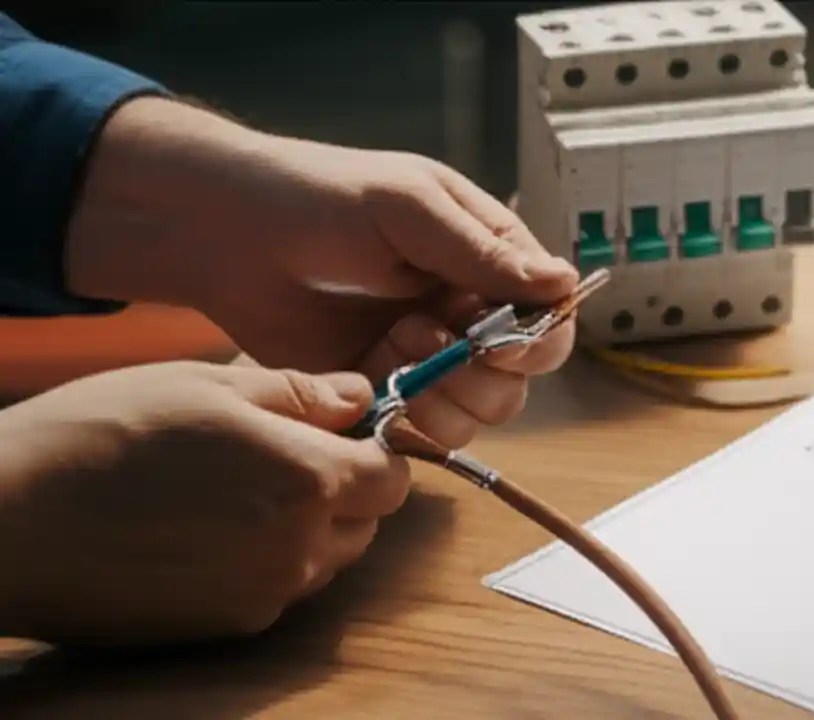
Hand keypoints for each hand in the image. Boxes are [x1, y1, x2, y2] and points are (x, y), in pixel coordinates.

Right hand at [0, 361, 408, 643]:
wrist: (8, 521)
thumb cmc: (103, 433)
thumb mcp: (209, 383)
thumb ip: (301, 394)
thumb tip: (361, 398)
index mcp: (309, 479)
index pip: (393, 476)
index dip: (376, 449)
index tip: (343, 431)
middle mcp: (300, 548)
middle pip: (366, 522)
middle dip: (343, 488)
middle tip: (278, 454)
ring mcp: (264, 595)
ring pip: (326, 559)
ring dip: (307, 527)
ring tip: (233, 491)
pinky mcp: (227, 626)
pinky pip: (278, 589)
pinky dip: (266, 561)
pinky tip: (205, 531)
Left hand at [66, 97, 579, 449]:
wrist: (228, 234)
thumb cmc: (319, 198)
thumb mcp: (408, 210)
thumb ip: (481, 253)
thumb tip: (562, 281)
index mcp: (487, 259)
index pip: (550, 317)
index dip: (534, 340)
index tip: (494, 340)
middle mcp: (468, 313)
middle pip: (519, 379)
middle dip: (476, 370)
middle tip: (420, 333)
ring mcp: (428, 357)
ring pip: (477, 414)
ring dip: (439, 393)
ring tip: (390, 346)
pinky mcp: (385, 391)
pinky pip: (423, 430)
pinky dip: (405, 415)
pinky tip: (368, 374)